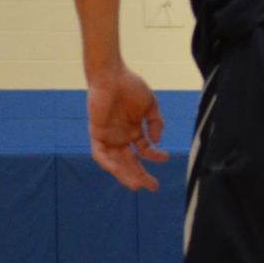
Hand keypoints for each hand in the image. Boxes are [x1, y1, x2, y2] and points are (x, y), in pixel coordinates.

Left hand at [86, 68, 167, 189]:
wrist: (111, 76)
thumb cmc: (131, 86)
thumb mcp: (150, 105)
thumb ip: (156, 123)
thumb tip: (157, 141)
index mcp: (134, 130)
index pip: (144, 151)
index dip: (155, 157)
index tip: (166, 158)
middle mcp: (122, 137)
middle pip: (131, 162)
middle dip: (141, 175)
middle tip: (153, 187)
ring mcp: (109, 136)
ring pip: (116, 162)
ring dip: (125, 175)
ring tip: (137, 185)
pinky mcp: (97, 133)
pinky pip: (100, 154)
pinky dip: (108, 163)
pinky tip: (117, 170)